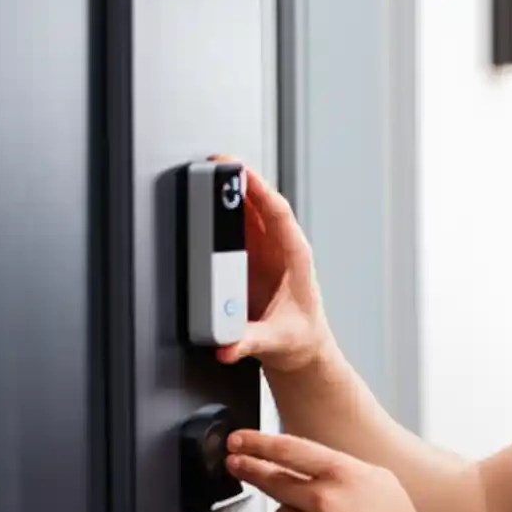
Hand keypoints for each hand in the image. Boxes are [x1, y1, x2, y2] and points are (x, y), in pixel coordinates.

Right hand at [209, 156, 337, 375]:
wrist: (302, 350)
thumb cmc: (299, 341)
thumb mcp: (275, 343)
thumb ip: (249, 342)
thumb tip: (226, 345)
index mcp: (296, 258)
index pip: (279, 215)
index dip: (260, 191)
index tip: (242, 172)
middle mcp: (283, 249)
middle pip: (262, 205)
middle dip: (242, 180)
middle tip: (218, 160)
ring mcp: (268, 251)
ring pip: (251, 211)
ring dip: (233, 190)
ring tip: (210, 169)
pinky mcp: (254, 259)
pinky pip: (240, 226)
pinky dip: (226, 210)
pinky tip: (209, 197)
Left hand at [226, 429, 439, 511]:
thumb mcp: (381, 485)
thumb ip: (345, 471)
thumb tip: (311, 464)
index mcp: (348, 473)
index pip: (291, 449)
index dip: (258, 442)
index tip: (239, 439)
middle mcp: (328, 497)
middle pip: (273, 478)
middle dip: (248, 469)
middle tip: (236, 464)